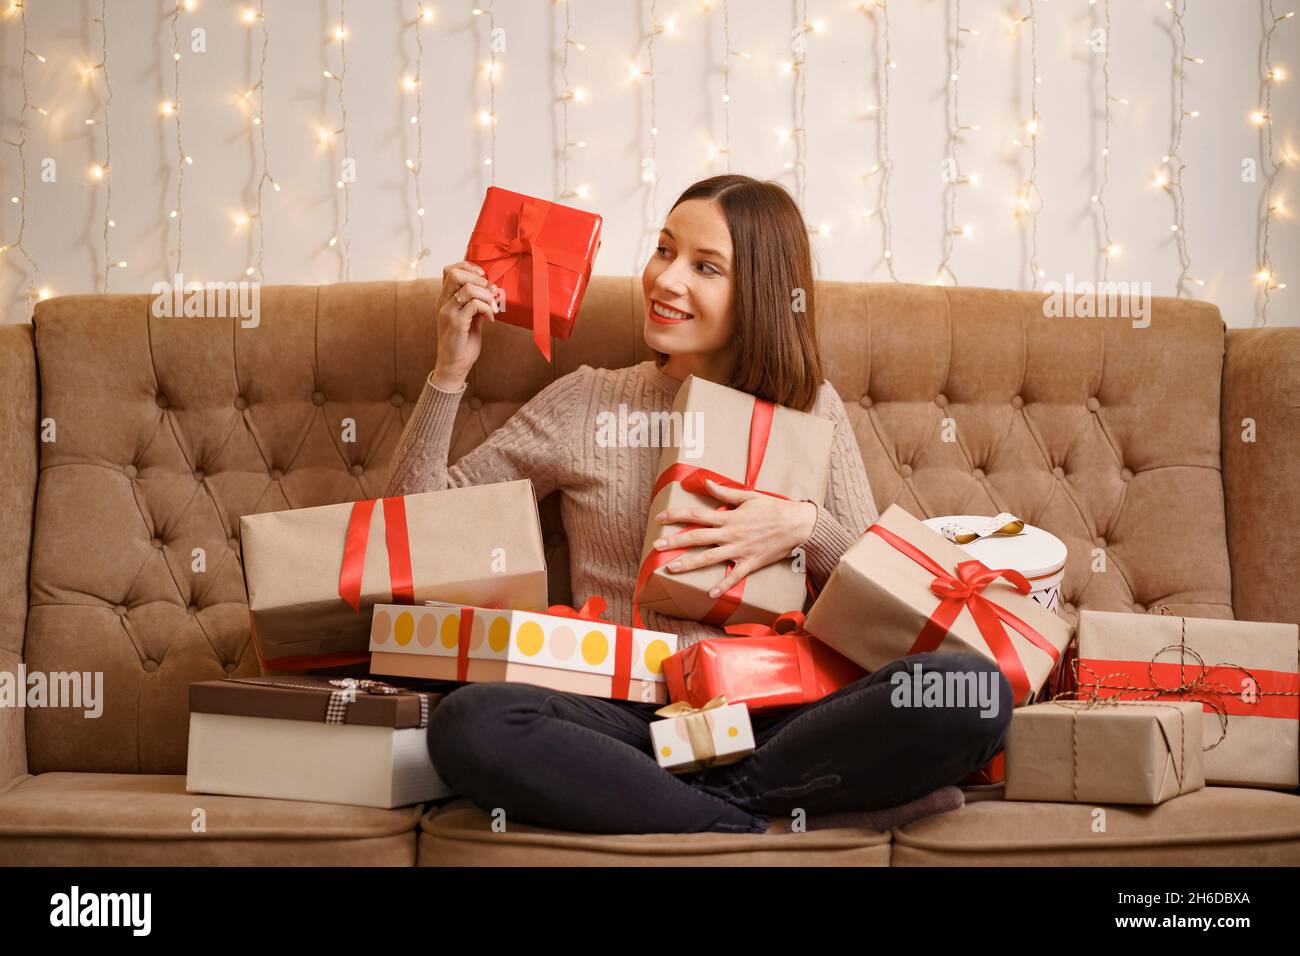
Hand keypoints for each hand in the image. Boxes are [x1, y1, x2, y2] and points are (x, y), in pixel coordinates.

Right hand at [432, 260, 498, 387]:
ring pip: (468, 288)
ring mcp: (448, 313)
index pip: (450, 270)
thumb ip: (477, 304)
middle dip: (477, 278)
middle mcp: (443, 303)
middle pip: (454, 273)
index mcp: (445, 300)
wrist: (454, 366)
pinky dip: (487, 309)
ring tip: (493, 308)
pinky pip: (474, 305)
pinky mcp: (456, 323)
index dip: (468, 267)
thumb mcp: (472, 319)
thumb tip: (492, 289)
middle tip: (489, 291)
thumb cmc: (463, 343)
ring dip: (487, 296)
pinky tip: (490, 319)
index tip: (483, 277)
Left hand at [651, 478, 818, 597]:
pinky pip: (735, 576)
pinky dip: (723, 585)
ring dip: (689, 564)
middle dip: (675, 541)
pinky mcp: (751, 563)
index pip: (696, 514)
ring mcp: (739, 550)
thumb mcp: (749, 496)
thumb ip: (725, 492)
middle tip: (656, 545)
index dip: (676, 515)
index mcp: (728, 517)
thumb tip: (706, 483)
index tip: (660, 518)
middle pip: (697, 537)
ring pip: (709, 558)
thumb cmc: (774, 508)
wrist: (798, 525)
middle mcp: (730, 534)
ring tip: (671, 568)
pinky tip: (710, 594)